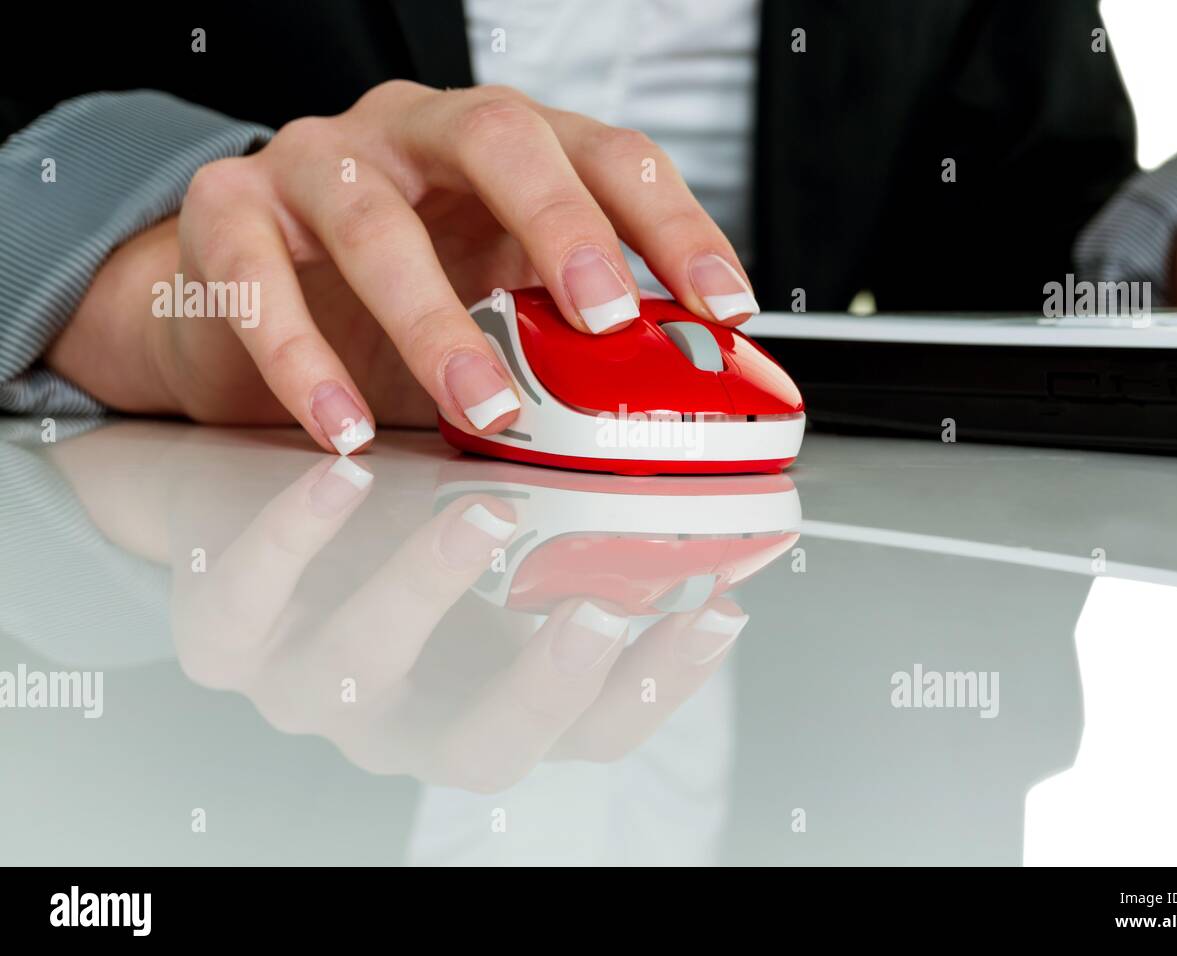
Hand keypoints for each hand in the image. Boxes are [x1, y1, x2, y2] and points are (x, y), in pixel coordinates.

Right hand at [46, 82, 759, 453]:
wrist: (238, 295)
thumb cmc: (388, 301)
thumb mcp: (496, 305)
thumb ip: (567, 332)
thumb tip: (666, 396)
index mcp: (503, 151)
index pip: (606, 155)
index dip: (674, 225)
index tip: (725, 305)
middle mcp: (415, 134)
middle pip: (498, 136)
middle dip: (564, 225)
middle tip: (604, 316)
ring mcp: (317, 163)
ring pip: (375, 219)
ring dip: (436, 324)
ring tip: (486, 409)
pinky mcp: (226, 213)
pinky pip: (257, 278)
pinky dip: (303, 361)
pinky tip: (344, 426)